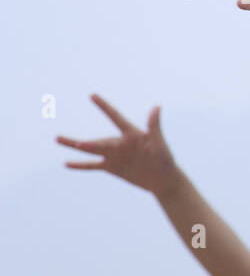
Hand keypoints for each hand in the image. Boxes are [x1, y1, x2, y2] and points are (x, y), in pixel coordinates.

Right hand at [56, 95, 182, 195]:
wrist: (163, 179)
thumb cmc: (165, 159)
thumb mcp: (159, 143)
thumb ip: (154, 126)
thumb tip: (156, 106)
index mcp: (131, 134)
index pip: (115, 118)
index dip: (104, 107)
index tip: (92, 95)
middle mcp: (119, 143)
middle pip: (98, 141)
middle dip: (85, 142)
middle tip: (69, 140)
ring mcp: (113, 155)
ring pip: (90, 150)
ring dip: (74, 145)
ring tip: (57, 138)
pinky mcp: (111, 167)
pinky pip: (92, 165)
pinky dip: (80, 165)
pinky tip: (67, 163)